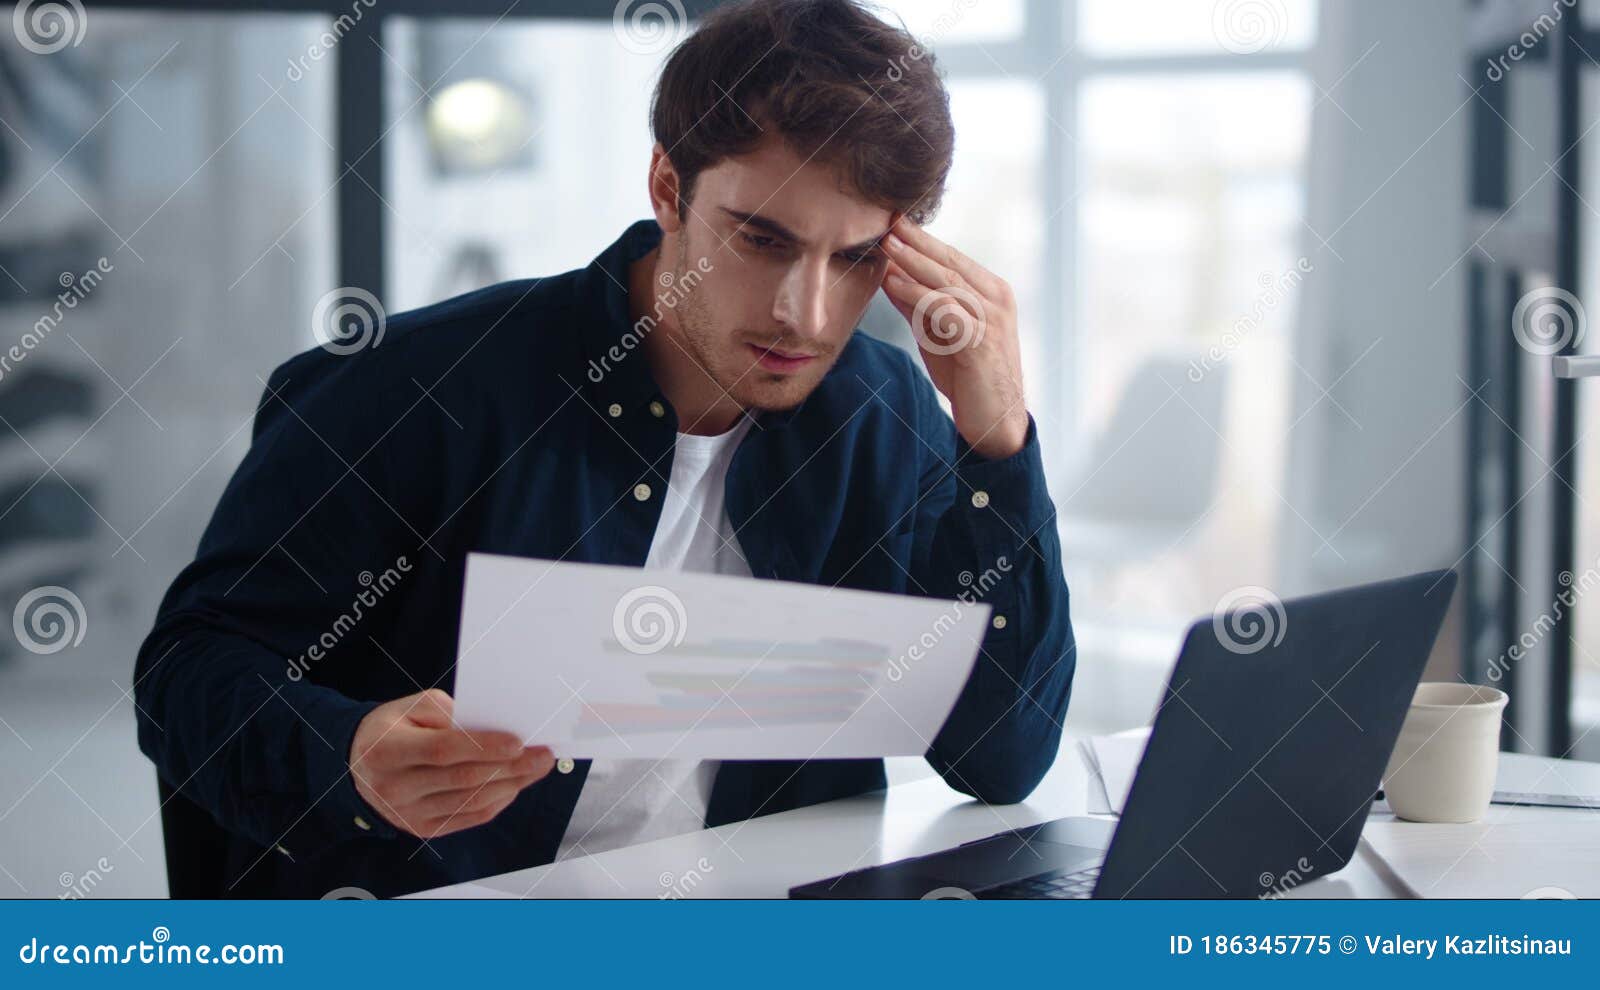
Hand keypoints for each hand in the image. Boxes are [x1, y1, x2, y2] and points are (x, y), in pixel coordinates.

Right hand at [349, 688, 554, 838]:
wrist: (357, 766)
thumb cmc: (393, 728)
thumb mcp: (412, 707)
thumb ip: (450, 714)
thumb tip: (496, 728)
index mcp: (387, 751)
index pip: (443, 751)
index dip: (484, 747)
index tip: (519, 741)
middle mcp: (395, 788)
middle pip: (464, 779)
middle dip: (511, 767)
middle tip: (544, 754)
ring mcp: (408, 814)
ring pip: (471, 802)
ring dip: (512, 785)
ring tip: (538, 768)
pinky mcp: (422, 829)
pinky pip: (469, 817)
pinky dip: (497, 801)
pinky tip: (515, 785)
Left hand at [879, 216, 1029, 459]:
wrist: (995, 420)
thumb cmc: (968, 375)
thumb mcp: (939, 332)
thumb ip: (918, 304)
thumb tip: (889, 275)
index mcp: (990, 291)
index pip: (952, 257)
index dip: (921, 239)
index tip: (892, 221)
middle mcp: (995, 299)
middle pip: (949, 261)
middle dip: (915, 241)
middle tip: (886, 222)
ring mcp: (991, 319)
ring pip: (947, 281)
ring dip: (913, 261)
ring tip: (885, 245)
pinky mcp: (980, 341)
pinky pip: (944, 310)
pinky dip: (917, 295)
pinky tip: (894, 285)